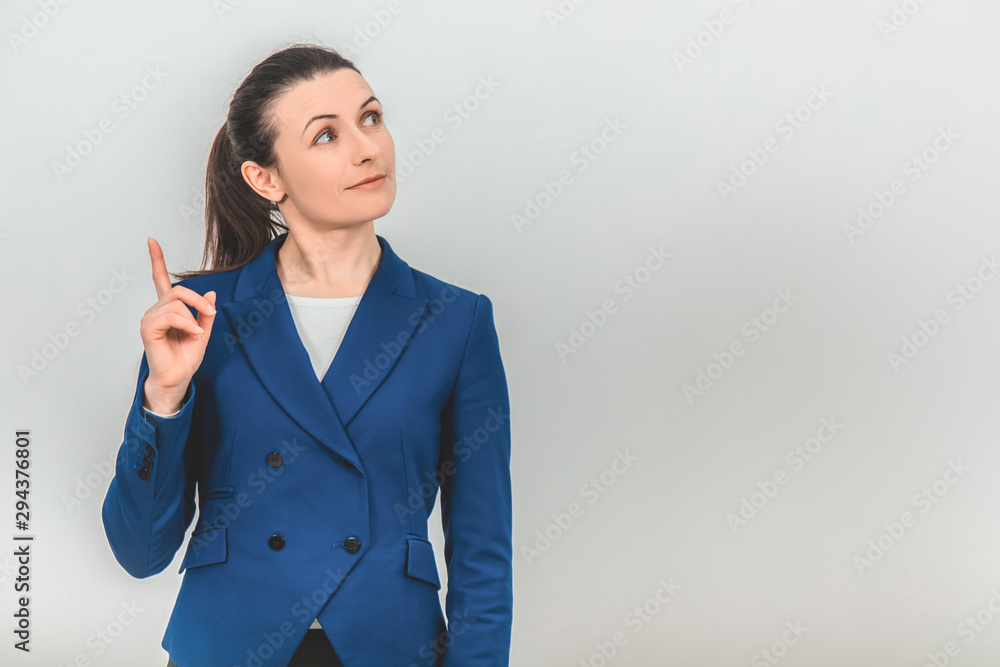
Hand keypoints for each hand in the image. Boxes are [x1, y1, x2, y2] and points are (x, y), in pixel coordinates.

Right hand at [139, 237, 216, 413]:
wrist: (178, 377)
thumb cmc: (186, 358)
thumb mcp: (203, 331)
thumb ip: (205, 312)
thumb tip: (211, 293)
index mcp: (168, 309)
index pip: (159, 279)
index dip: (156, 260)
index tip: (151, 241)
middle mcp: (156, 310)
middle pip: (178, 289)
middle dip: (198, 300)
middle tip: (209, 315)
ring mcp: (150, 318)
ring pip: (176, 303)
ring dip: (193, 316)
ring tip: (198, 332)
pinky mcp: (148, 328)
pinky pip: (171, 315)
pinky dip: (187, 323)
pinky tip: (192, 334)